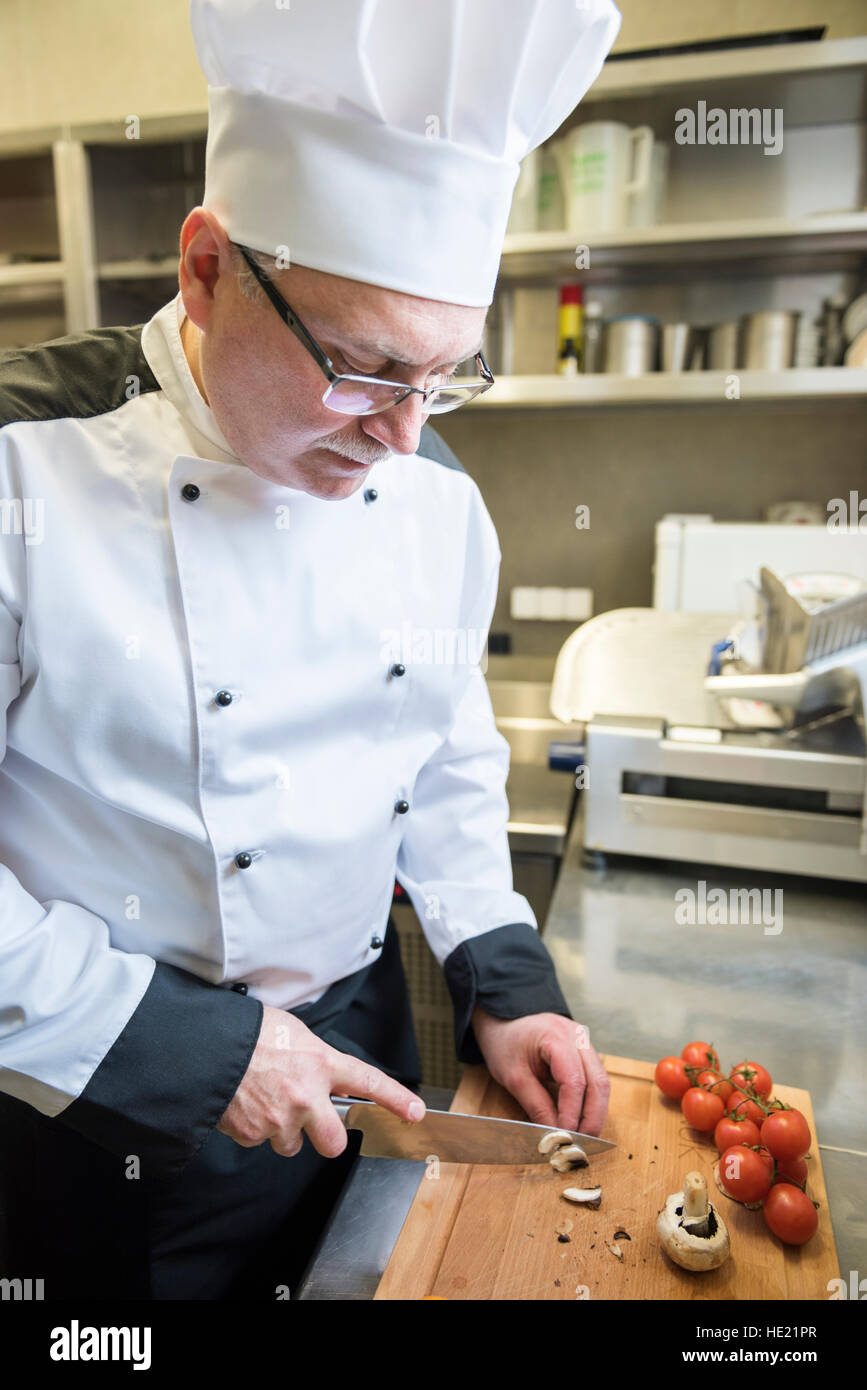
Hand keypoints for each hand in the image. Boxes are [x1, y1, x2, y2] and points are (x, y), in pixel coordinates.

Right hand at [217, 1004, 424, 1157]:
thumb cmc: (249, 1033)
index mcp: (320, 1063)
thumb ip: (313, 1058)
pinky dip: (252, 1127)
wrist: (208, 1047)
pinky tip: (244, 1103)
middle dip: (325, 1139)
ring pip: (290, 1144)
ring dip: (281, 1130)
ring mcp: (279, 1119)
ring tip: (263, 1099)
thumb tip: (318, 1071)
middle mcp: (306, 1095)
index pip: (368, 1081)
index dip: (395, 1099)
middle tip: (311, 1123)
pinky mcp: (252, 1133)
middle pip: (332, 1143)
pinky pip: (259, 1141)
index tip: (415, 1113)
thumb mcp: (293, 1032)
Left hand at [470, 1007, 609, 1134]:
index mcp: (556, 1037)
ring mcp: (584, 1042)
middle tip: (582, 1142)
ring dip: (596, 1111)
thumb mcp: (513, 1077)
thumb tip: (554, 1134)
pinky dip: (592, 1101)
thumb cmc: (505, 1044)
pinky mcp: (585, 1051)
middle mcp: (577, 1037)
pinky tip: (584, 1118)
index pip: (574, 1081)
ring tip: (584, 1135)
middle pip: (598, 1082)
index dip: (572, 1113)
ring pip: (602, 1081)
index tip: (566, 1136)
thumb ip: (536, 1106)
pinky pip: (596, 1078)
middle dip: (593, 1116)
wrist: (504, 1021)